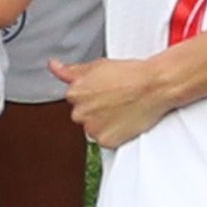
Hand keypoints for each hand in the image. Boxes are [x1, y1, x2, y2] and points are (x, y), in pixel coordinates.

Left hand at [49, 57, 175, 147]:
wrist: (154, 86)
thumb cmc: (131, 74)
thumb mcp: (98, 65)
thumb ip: (69, 70)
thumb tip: (53, 65)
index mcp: (74, 93)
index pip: (76, 99)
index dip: (93, 94)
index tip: (106, 91)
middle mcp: (79, 112)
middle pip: (83, 115)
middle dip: (96, 109)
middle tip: (116, 99)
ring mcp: (92, 128)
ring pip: (93, 128)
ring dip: (104, 122)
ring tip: (122, 108)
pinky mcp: (105, 141)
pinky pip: (105, 141)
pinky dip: (114, 133)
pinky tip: (125, 120)